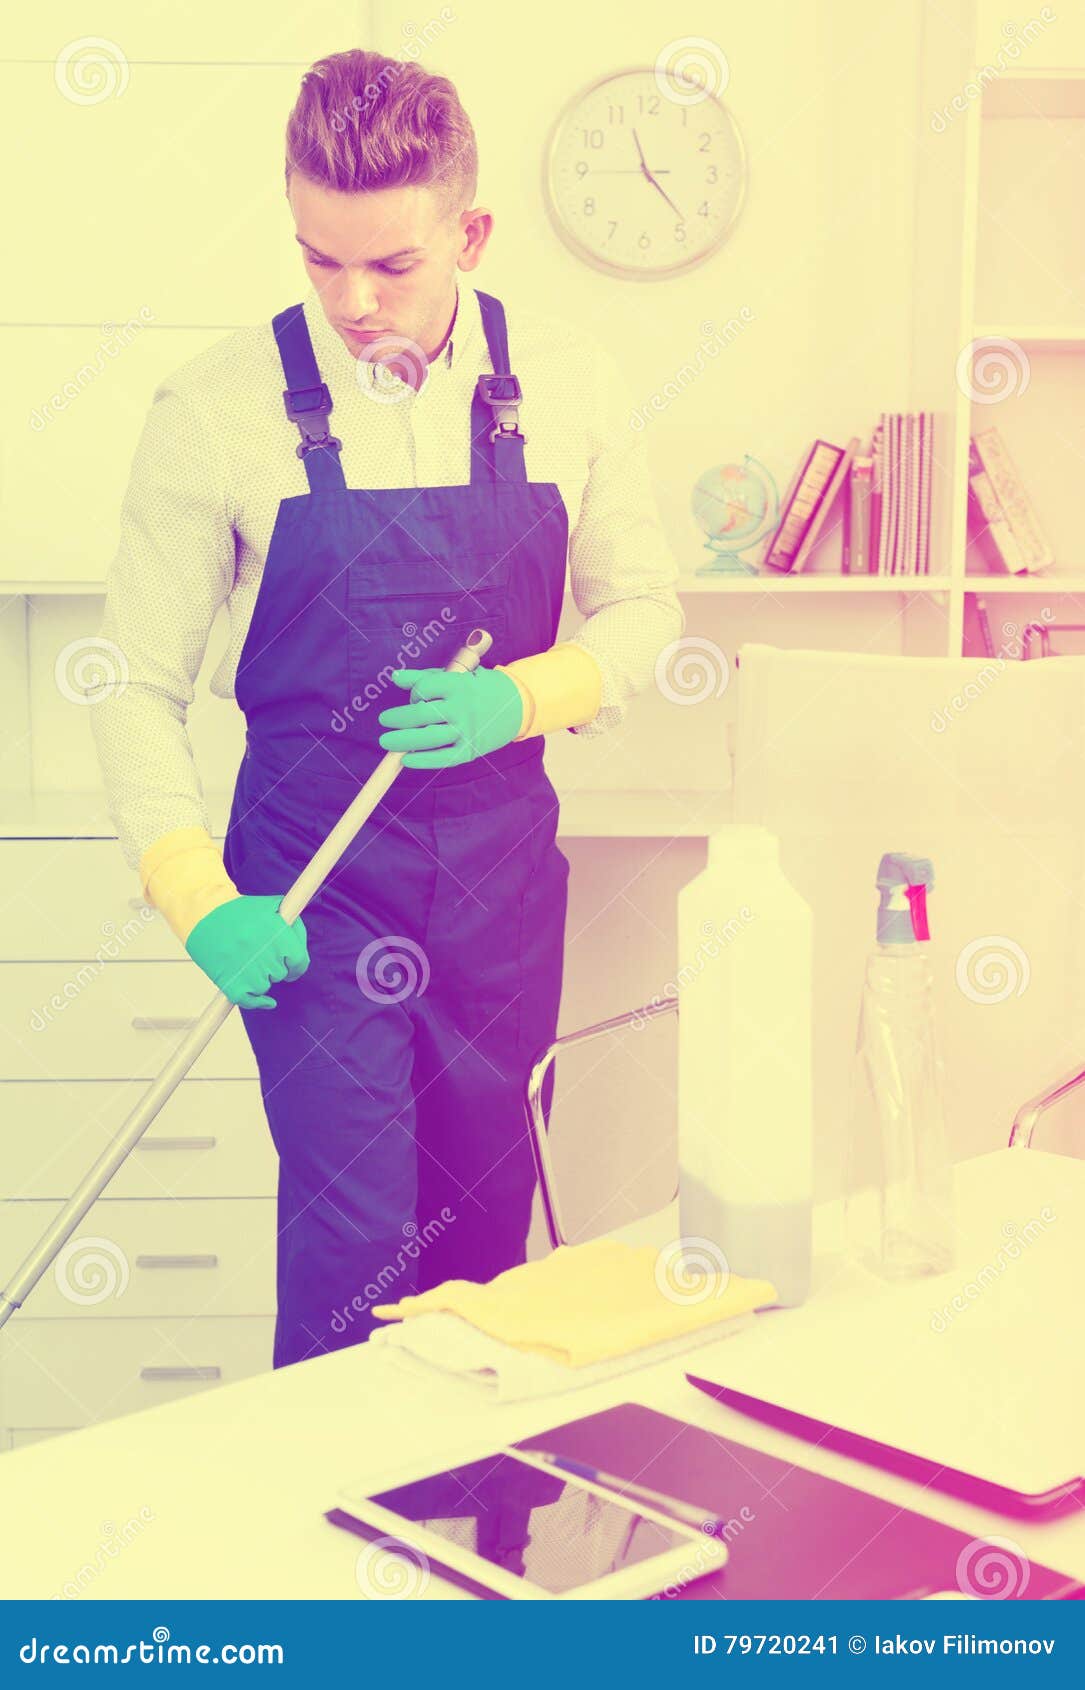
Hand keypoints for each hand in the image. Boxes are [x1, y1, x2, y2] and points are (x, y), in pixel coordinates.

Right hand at [185, 895, 309, 1009]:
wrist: (202, 914)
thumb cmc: (236, 911)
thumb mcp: (270, 906)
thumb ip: (292, 923)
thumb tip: (301, 945)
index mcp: (278, 934)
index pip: (299, 961)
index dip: (296, 965)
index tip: (292, 965)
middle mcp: (265, 954)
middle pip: (280, 973)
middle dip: (274, 966)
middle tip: (259, 954)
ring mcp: (248, 971)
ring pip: (265, 986)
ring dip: (260, 978)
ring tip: (246, 960)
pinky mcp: (232, 984)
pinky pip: (250, 1000)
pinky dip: (257, 1002)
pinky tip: (266, 1001)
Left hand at [377, 666, 523, 768]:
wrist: (515, 706)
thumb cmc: (476, 689)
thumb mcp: (454, 677)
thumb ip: (423, 677)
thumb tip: (395, 678)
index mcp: (458, 685)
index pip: (424, 689)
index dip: (413, 694)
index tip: (414, 698)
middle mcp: (462, 708)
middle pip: (422, 715)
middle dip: (398, 719)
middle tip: (384, 721)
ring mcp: (466, 731)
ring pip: (428, 738)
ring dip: (403, 741)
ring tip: (387, 742)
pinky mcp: (469, 750)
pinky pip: (442, 758)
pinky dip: (422, 760)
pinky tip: (406, 760)